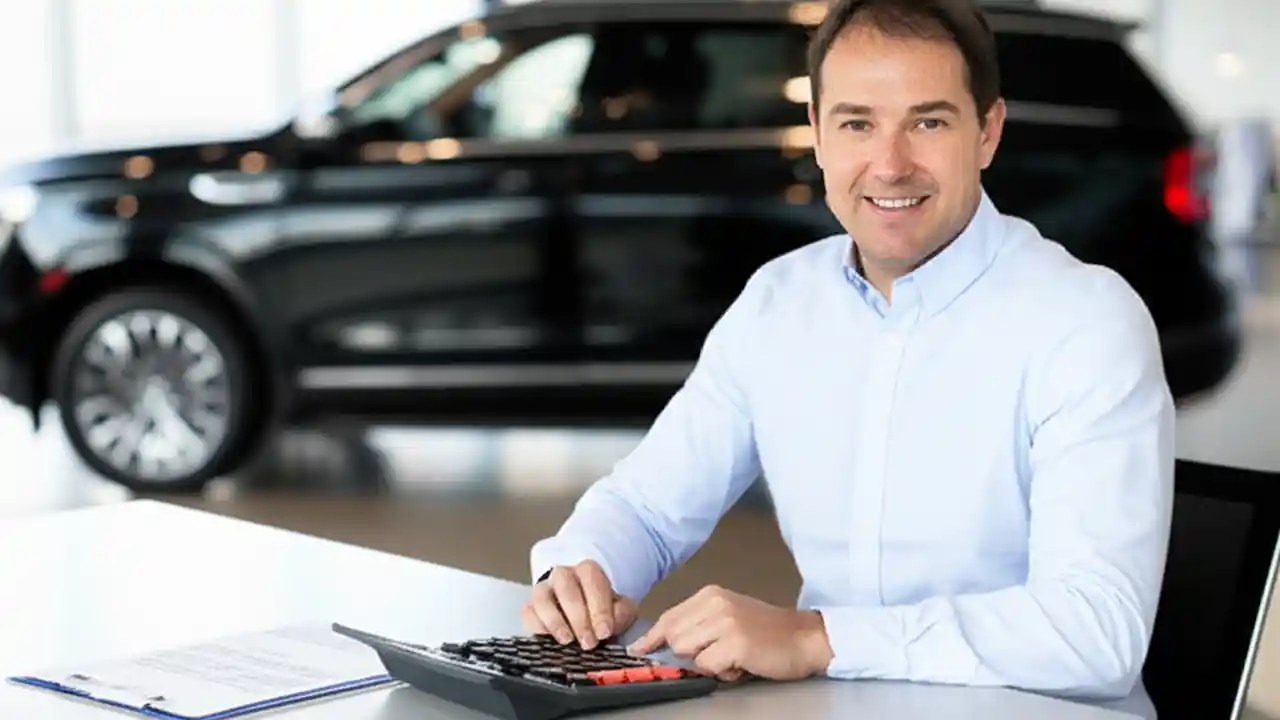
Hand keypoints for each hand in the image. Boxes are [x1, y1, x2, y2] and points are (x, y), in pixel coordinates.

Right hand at [521, 561, 638, 649]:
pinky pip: (528, 613)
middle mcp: (563, 576)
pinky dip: (538, 627)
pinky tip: (550, 640)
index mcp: (588, 572)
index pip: (592, 580)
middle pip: (566, 587)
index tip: (604, 633)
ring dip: (555, 621)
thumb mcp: (620, 612)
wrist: (584, 621)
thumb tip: (608, 626)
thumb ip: (622, 614)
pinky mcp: (529, 607)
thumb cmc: (602, 614)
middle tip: (588, 643)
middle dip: (579, 617)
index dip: (599, 607)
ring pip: (542, 598)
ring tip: (567, 641)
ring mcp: (543, 590)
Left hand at [627, 585, 832, 681]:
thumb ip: (697, 626)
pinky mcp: (735, 642)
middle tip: (717, 655)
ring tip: (731, 657)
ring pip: (686, 652)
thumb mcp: (728, 617)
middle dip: (688, 654)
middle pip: (673, 637)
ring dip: (705, 663)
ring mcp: (725, 621)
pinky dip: (721, 672)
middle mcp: (715, 603)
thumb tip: (663, 645)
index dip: (652, 638)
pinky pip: (707, 666)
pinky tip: (741, 664)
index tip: (638, 650)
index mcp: (710, 595)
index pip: (668, 618)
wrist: (805, 637)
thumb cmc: (767, 632)